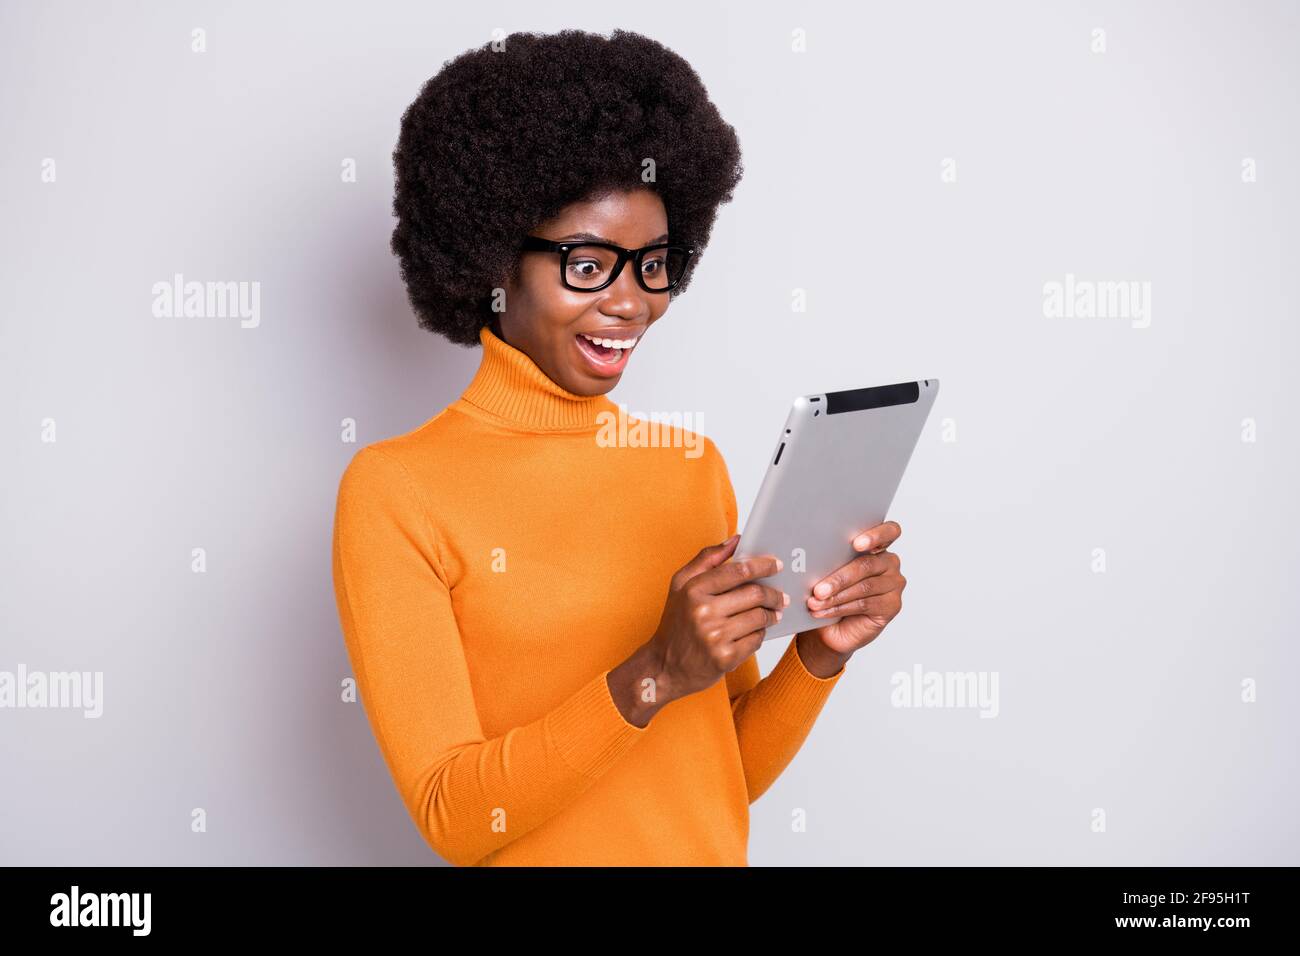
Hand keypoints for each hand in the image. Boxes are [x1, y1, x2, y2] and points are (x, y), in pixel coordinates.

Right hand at [645, 534, 786, 701]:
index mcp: (693, 590)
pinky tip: (755, 632)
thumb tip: (736, 539)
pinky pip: (756, 640)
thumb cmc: (676, 622)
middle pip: (755, 594)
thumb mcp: (681, 585)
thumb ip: (707, 559)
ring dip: (771, 615)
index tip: (777, 565)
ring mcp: (714, 637)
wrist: (664, 667)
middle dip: (774, 594)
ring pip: (759, 618)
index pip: (738, 571)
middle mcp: (703, 612)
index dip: (763, 566)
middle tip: (781, 597)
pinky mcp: (725, 658)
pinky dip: (760, 634)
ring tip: (772, 614)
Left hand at [801, 520, 906, 656]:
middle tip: (818, 589)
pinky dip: (839, 608)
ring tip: (815, 602)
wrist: (830, 627)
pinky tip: (823, 611)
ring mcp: (894, 584)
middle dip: (839, 578)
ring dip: (836, 596)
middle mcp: (889, 563)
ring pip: (864, 587)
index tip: (856, 544)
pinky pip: (864, 604)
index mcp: (877, 546)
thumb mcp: (827, 571)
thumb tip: (812, 554)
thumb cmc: (829, 593)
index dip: (875, 535)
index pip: (889, 531)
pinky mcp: (892, 605)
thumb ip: (829, 558)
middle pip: (867, 565)